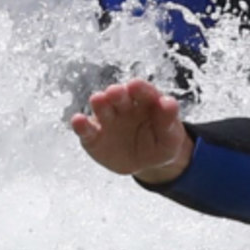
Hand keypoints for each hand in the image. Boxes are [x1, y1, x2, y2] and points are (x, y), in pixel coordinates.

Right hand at [70, 79, 192, 183]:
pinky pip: (86, 131)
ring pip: (101, 108)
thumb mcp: (171, 137)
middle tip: (115, 93)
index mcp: (145, 101)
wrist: (148, 164)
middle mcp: (124, 106)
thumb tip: (170, 102)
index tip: (135, 86)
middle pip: (119, 96)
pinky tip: (78, 121)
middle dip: (117, 93)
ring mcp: (107, 120)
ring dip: (100, 103)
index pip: (142, 91)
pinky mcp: (94, 137)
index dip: (139, 88)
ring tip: (99, 100)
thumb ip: (169, 121)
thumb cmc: (161, 144)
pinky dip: (81, 125)